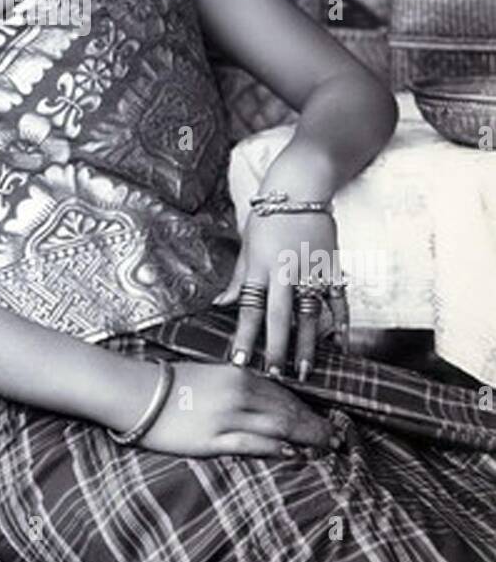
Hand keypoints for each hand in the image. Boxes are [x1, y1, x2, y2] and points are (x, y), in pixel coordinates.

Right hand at [137, 360, 332, 457]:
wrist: (137, 393)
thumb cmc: (172, 384)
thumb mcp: (212, 377)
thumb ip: (239, 388)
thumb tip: (267, 404)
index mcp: (238, 376)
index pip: (283, 395)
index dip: (309, 411)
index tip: (328, 422)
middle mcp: (237, 394)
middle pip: (287, 412)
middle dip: (315, 426)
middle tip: (338, 439)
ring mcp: (226, 418)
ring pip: (277, 428)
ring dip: (305, 439)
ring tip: (325, 449)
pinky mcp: (212, 440)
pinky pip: (252, 444)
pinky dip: (277, 449)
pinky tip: (294, 454)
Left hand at [214, 210, 345, 380]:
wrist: (301, 186)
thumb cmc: (269, 215)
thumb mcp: (247, 243)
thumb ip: (238, 278)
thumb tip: (221, 303)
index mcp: (261, 266)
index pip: (250, 308)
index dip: (245, 337)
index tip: (240, 362)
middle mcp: (286, 271)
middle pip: (279, 316)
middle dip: (276, 348)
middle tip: (274, 375)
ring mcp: (311, 270)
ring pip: (310, 314)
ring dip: (307, 345)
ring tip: (304, 370)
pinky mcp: (332, 267)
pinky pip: (338, 300)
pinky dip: (340, 323)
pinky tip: (340, 345)